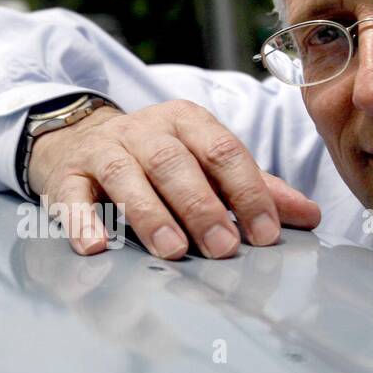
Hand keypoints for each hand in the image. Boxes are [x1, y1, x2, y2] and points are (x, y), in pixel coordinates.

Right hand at [27, 100, 320, 258]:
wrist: (79, 140)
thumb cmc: (155, 161)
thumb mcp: (204, 164)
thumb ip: (252, 189)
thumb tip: (308, 217)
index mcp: (187, 122)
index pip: (223, 150)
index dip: (246, 191)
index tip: (265, 233)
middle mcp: (144, 130)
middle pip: (174, 163)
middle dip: (201, 206)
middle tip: (222, 248)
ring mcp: (102, 151)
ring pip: (125, 175)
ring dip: (149, 214)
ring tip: (172, 250)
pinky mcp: (65, 176)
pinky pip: (71, 196)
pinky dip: (82, 220)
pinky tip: (95, 246)